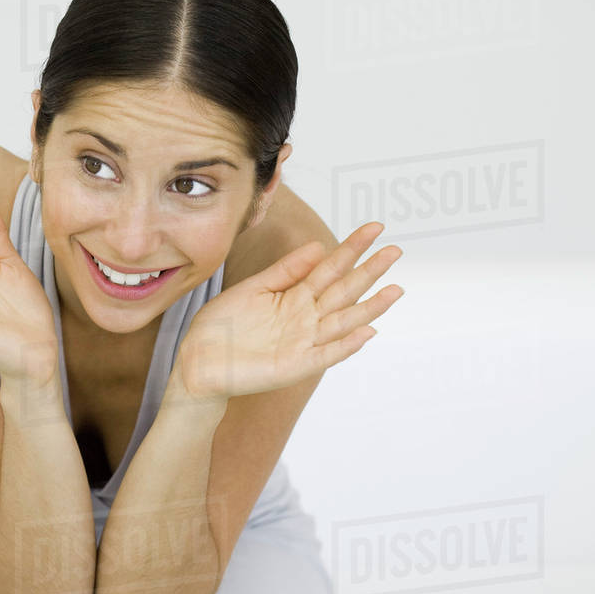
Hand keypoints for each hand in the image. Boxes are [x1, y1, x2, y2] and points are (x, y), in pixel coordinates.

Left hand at [173, 221, 403, 400]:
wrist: (198, 361)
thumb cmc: (222, 326)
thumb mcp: (254, 289)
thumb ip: (286, 270)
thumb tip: (318, 246)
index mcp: (294, 296)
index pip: (330, 267)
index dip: (352, 248)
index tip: (375, 227)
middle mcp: (305, 318)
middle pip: (343, 291)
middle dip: (369, 272)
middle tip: (395, 250)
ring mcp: (303, 343)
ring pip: (343, 322)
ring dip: (369, 308)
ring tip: (394, 290)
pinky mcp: (294, 366)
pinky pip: (326, 354)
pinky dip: (346, 344)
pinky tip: (367, 331)